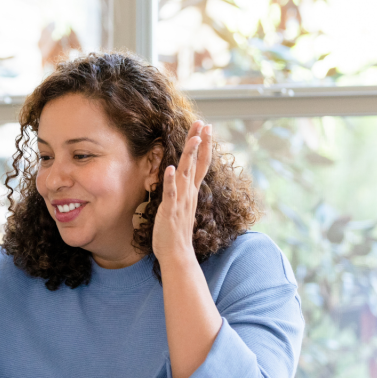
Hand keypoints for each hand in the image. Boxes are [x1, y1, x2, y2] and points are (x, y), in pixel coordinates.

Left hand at [152, 121, 212, 264]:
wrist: (177, 254)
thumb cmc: (176, 231)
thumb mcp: (180, 205)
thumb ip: (182, 190)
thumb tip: (181, 176)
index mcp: (190, 191)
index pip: (200, 164)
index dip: (203, 145)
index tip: (206, 127)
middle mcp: (188, 194)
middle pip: (196, 163)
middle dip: (199, 143)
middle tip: (202, 123)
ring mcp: (181, 202)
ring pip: (186, 175)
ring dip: (189, 156)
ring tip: (193, 139)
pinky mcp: (170, 211)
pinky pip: (171, 194)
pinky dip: (171, 181)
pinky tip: (171, 168)